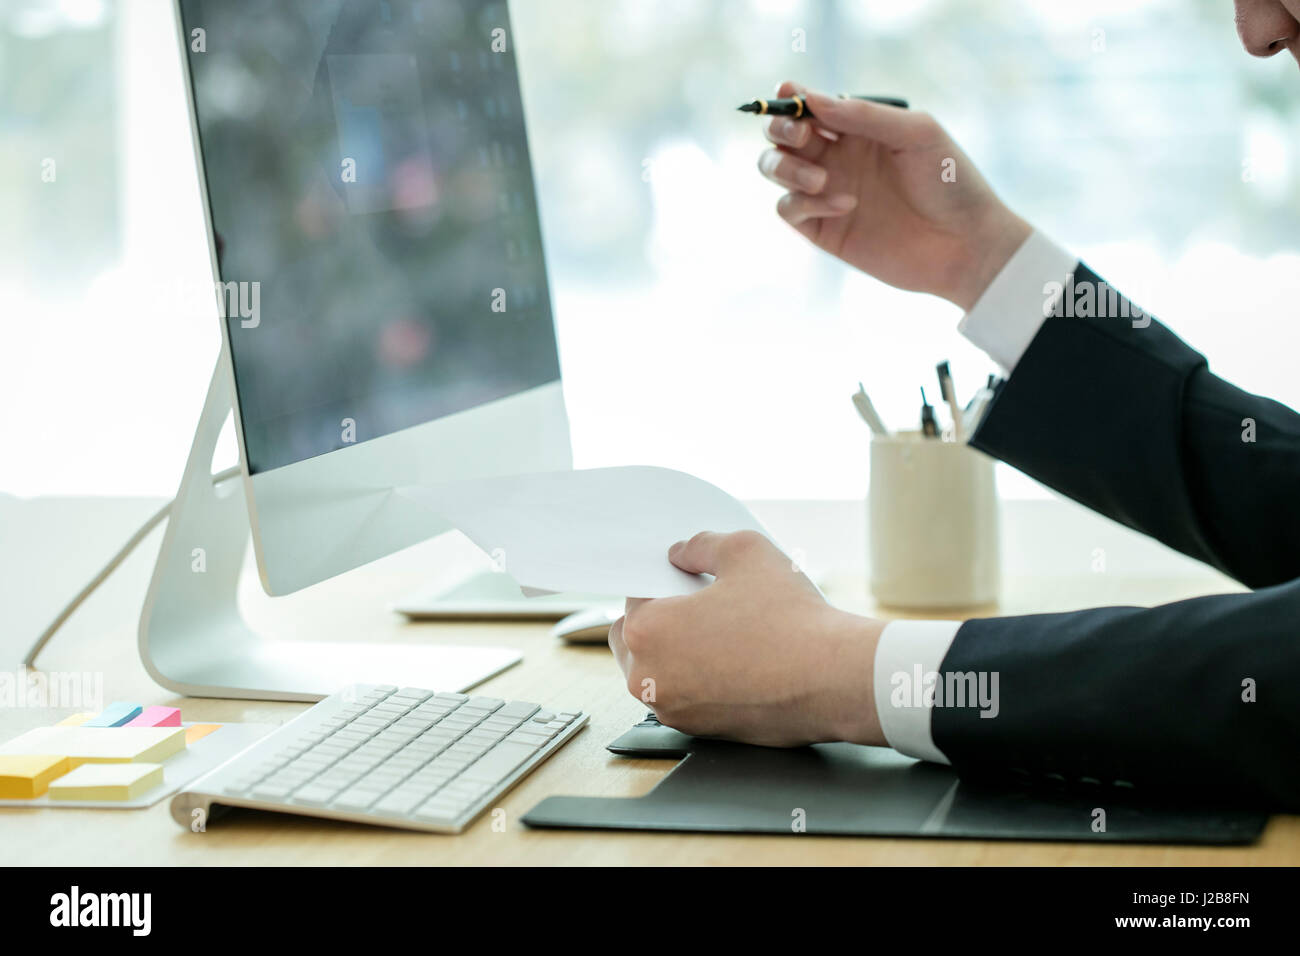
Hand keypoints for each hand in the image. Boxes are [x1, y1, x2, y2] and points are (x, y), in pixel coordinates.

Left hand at [607, 530, 886, 747]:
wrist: (834, 681)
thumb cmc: (790, 619)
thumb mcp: (745, 550)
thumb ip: (700, 545)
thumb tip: (681, 554)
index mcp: (647, 631)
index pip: (635, 596)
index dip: (664, 584)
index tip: (688, 582)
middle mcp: (648, 678)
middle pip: (636, 638)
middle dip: (661, 620)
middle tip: (703, 607)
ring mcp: (672, 710)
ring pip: (659, 671)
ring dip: (679, 652)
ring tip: (726, 634)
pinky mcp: (699, 732)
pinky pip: (685, 697)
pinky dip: (700, 680)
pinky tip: (739, 662)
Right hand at [757, 81, 1032, 310]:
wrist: (966, 244)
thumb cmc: (950, 181)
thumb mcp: (916, 133)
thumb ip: (863, 115)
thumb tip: (811, 100)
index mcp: (859, 128)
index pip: (810, 106)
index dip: (792, 99)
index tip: (793, 97)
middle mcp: (838, 158)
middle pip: (781, 135)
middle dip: (780, 130)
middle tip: (803, 137)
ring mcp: (828, 193)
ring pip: (775, 169)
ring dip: (784, 168)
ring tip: (820, 180)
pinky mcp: (824, 231)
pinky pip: (789, 209)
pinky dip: (804, 202)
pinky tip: (845, 206)